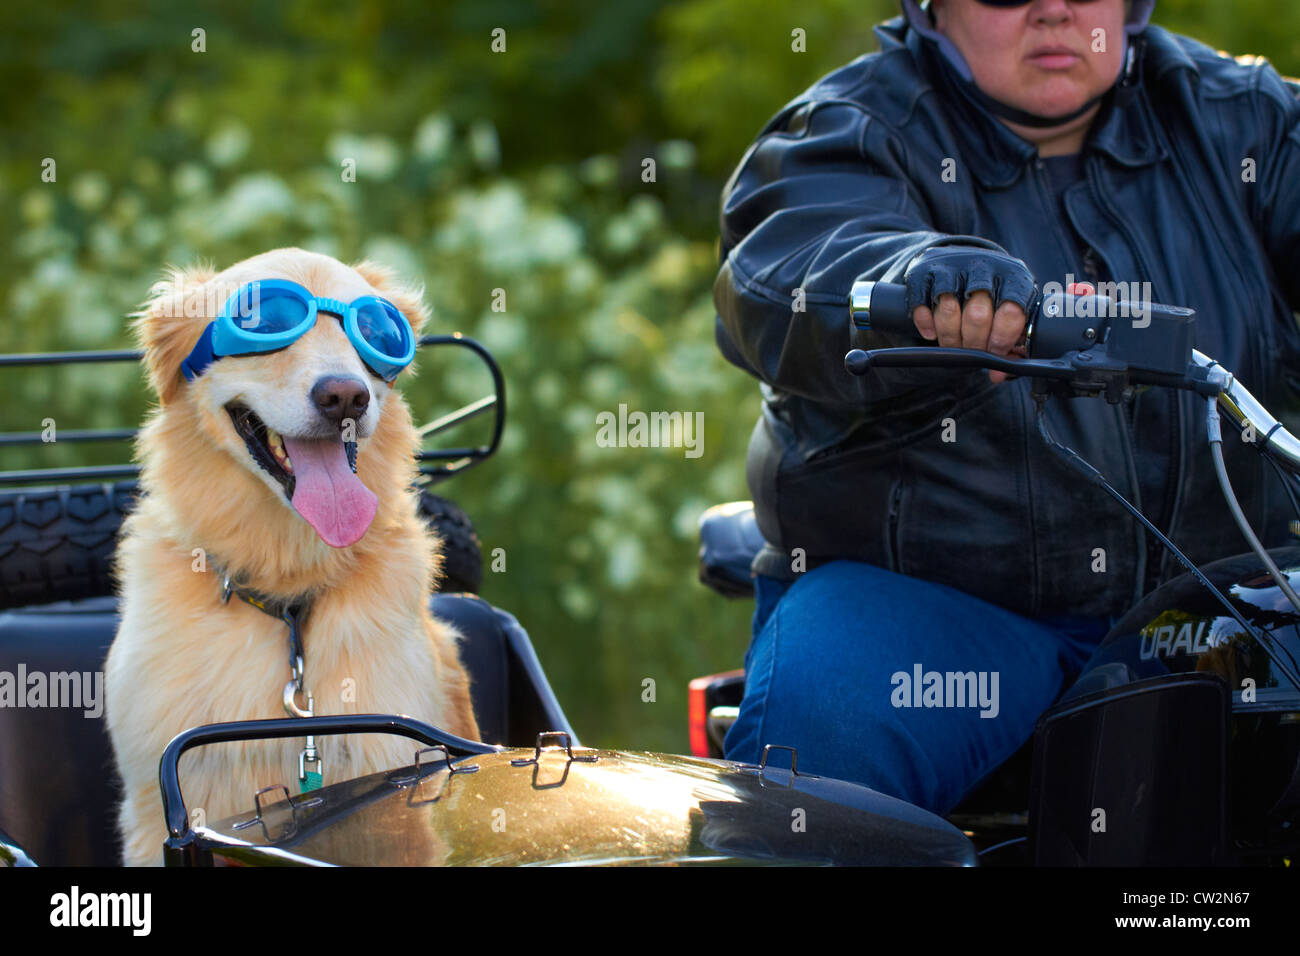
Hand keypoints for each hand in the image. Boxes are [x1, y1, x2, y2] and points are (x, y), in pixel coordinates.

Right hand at [900, 245, 1036, 383]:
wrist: (961, 257)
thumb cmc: (991, 292)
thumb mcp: (1008, 309)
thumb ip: (1010, 343)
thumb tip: (999, 374)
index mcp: (1014, 276)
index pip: (1012, 311)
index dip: (1001, 339)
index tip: (993, 352)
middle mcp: (984, 267)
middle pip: (978, 315)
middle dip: (973, 343)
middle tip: (971, 352)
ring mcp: (953, 265)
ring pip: (948, 309)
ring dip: (948, 336)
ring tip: (951, 344)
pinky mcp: (925, 270)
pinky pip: (921, 302)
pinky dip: (925, 323)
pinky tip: (930, 332)